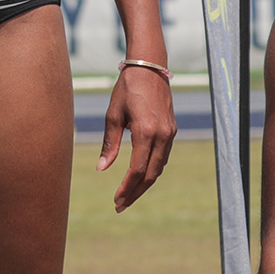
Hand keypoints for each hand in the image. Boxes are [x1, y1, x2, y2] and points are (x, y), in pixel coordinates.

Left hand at [97, 64, 177, 211]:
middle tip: (120, 205)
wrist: (149, 68)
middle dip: (136, 192)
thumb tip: (102, 168)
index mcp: (145, 131)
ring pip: (159, 168)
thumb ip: (110, 144)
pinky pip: (163, 157)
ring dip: (144, 184)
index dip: (127, 188)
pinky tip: (139, 176)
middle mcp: (162, 135)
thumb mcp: (113, 115)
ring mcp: (170, 133)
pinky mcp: (172, 130)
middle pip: (151, 175)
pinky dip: (152, 170)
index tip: (116, 200)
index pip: (137, 169)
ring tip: (128, 195)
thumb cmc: (127, 89)